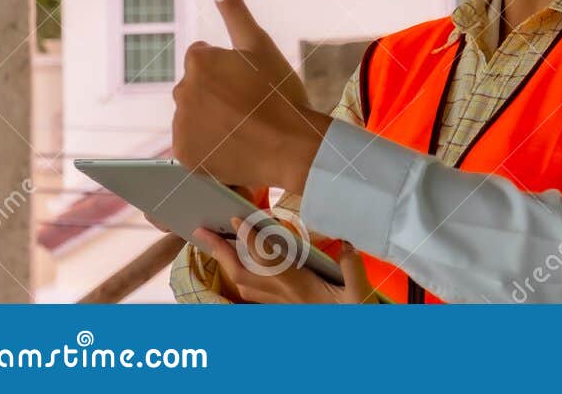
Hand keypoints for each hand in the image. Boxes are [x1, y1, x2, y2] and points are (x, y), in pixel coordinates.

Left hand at [171, 0, 330, 193]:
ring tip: (244, 130)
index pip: (204, 60)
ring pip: (194, 117)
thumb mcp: (259, 43)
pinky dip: (207, 148)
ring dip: (212, 120)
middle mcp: (182, 90)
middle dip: (217, 95)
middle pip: (197, 89)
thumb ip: (233, 4)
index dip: (231, 71)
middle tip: (251, 107)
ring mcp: (181, 125)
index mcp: (199, 61)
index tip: (251, 84)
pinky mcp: (183, 155)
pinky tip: (232, 147)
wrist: (292, 147)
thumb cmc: (280, 92)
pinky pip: (191, 147)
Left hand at [191, 216, 374, 303]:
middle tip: (201, 232)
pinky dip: (243, 274)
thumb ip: (352, 267)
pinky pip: (253, 291)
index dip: (250, 238)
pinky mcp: (284, 306)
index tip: (235, 219)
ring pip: (244, 285)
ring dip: (227, 263)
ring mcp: (282, 303)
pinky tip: (242, 265)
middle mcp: (285, 296)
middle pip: (242, 275)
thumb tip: (347, 242)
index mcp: (300, 288)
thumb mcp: (360, 294)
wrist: (350, 342)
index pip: (268, 260)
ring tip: (216, 243)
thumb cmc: (354, 317)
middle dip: (221, 253)